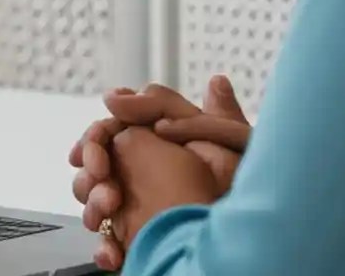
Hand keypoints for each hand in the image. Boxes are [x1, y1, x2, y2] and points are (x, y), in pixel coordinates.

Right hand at [67, 77, 251, 269]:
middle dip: (93, 175)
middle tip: (106, 184)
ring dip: (94, 209)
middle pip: (96, 170)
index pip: (109, 134)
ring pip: (95, 206)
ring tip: (112, 210)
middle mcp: (142, 176)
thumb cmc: (240, 180)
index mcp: (157, 143)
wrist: (256, 232)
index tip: (88, 151)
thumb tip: (115, 92)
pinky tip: (114, 253)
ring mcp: (138, 210)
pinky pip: (111, 245)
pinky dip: (106, 249)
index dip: (93, 140)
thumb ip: (164, 105)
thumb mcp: (208, 129)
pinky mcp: (139, 241)